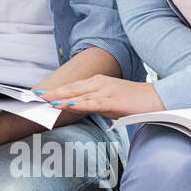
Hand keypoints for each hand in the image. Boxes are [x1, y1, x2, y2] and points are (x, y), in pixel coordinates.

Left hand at [35, 74, 163, 119]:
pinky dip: (77, 104)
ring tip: (43, 101)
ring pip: (77, 94)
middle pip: (70, 88)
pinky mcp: (112, 101)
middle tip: (33, 96)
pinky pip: (91, 102)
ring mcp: (105, 91)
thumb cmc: (134, 102)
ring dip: (59, 97)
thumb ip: (91, 103)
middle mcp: (99, 83)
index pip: (70, 86)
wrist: (158, 100)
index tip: (38, 93)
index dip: (53, 90)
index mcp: (97, 82)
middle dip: (51, 92)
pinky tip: (66, 105)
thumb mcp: (109, 103)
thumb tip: (74, 108)